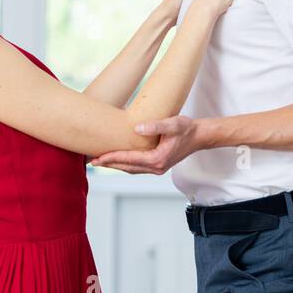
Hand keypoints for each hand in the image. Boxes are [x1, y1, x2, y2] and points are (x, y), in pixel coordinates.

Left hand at [88, 115, 203, 174]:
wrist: (200, 136)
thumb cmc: (187, 129)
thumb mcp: (172, 124)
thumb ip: (155, 126)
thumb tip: (137, 128)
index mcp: (157, 159)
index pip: (129, 159)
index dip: (112, 158)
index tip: (98, 157)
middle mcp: (156, 167)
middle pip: (127, 167)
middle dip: (109, 164)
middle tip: (92, 161)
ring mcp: (157, 168)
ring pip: (131, 169)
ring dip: (116, 165)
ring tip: (101, 161)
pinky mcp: (158, 165)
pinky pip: (137, 167)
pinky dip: (125, 164)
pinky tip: (118, 160)